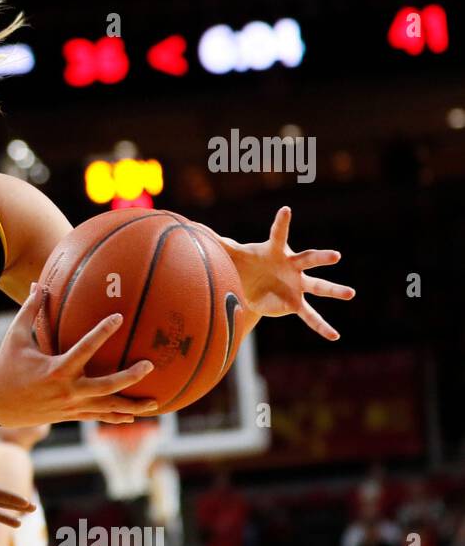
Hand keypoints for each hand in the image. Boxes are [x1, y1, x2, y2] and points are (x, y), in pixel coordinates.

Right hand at [0, 283, 156, 428]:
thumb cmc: (5, 368)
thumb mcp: (14, 338)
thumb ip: (29, 311)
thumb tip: (40, 285)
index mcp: (55, 370)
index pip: (84, 349)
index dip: (102, 332)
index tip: (119, 317)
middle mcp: (67, 391)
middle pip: (106, 387)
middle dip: (129, 378)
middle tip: (149, 366)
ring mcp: (70, 407)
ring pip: (106, 408)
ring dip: (132, 406)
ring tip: (156, 402)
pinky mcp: (70, 416)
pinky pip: (98, 417)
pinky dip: (116, 416)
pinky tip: (133, 415)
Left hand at [220, 207, 354, 340]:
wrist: (251, 287)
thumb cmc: (245, 264)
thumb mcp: (232, 254)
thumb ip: (218, 242)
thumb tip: (194, 226)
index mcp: (276, 251)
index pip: (279, 234)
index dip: (281, 223)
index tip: (285, 209)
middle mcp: (292, 266)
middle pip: (309, 259)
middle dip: (322, 258)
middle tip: (336, 256)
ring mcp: (297, 285)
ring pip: (318, 286)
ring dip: (334, 290)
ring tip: (350, 293)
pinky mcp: (294, 303)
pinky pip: (310, 316)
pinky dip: (321, 326)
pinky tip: (334, 336)